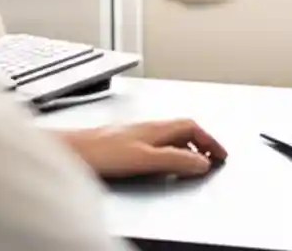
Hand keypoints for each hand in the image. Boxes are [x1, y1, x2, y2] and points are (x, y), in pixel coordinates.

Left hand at [58, 119, 227, 178]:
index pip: (192, 127)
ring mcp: (136, 135)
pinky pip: (157, 145)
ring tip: (193, 163)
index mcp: (157, 127)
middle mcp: (148, 128)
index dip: (210, 140)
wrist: (71, 150)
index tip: (221, 154)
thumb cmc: (101, 151)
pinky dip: (170, 153)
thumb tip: (202, 162)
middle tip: (212, 158)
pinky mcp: (124, 144)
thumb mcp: (145, 157)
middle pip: (183, 130)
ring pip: (170, 137)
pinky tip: (163, 164)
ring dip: (186, 147)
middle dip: (201, 143)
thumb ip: (175, 159)